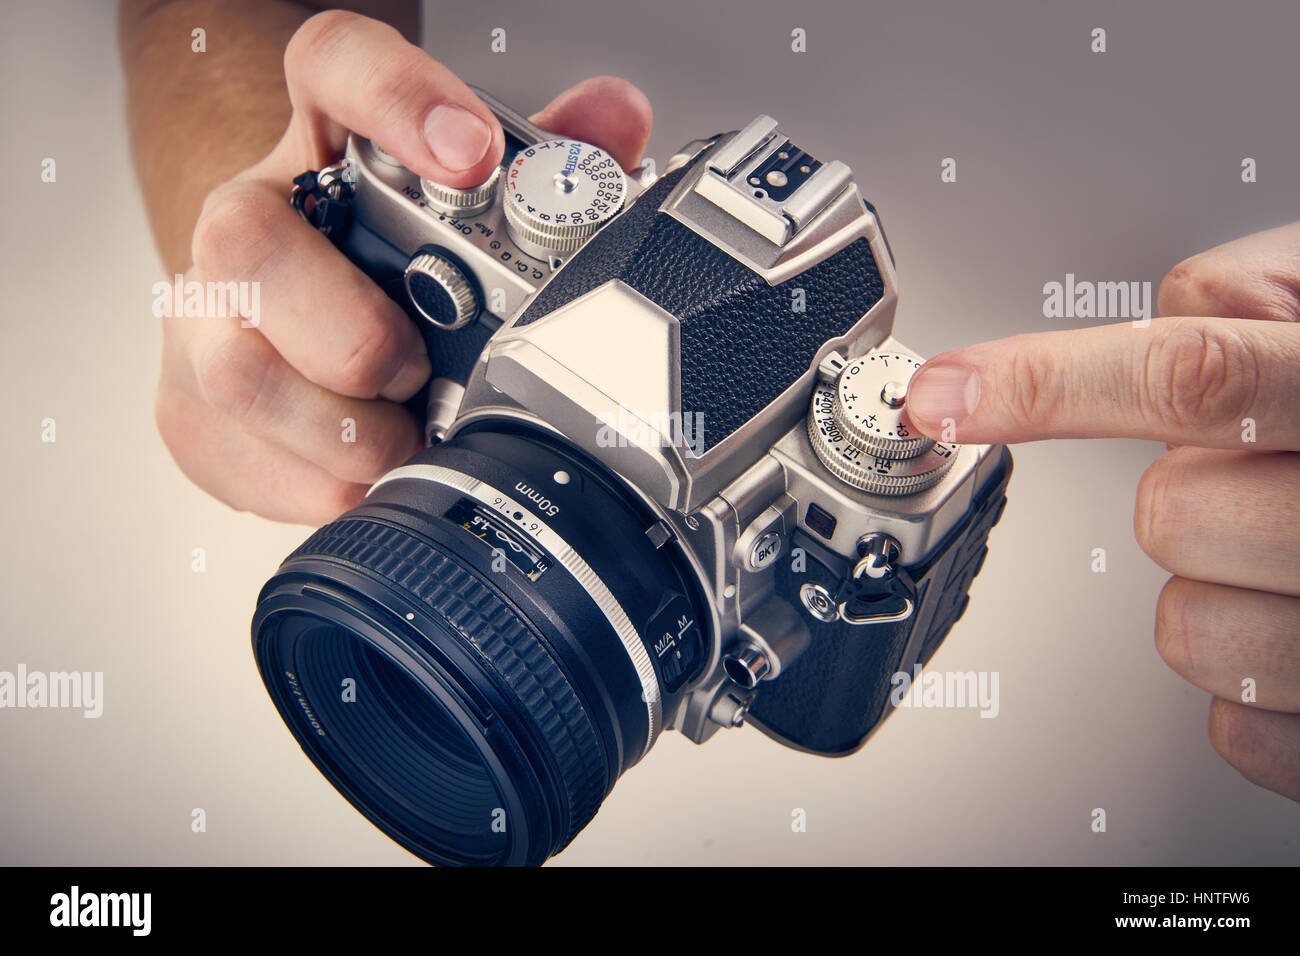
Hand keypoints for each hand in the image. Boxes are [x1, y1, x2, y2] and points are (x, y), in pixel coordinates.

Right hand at [158, 11, 651, 523]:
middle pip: (247, 241)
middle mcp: (249, 219)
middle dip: (353, 332)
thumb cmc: (394, 262)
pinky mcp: (188, 404)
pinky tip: (364, 474)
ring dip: (342, 429)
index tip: (473, 154)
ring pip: (235, 372)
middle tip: (416, 369)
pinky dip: (321, 486)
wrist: (298, 320)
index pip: (335, 66)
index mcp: (325, 143)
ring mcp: (204, 315)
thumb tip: (615, 119)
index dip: (397, 99)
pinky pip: (237, 457)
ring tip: (404, 440)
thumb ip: (546, 161)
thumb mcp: (473, 207)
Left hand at [905, 222, 1299, 802]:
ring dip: (1220, 588)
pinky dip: (1248, 678)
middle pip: (1174, 517)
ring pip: (1188, 633)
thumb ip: (1268, 298)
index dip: (1046, 384)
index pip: (1196, 376)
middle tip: (1267, 474)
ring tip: (1298, 554)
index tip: (943, 396)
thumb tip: (1178, 319)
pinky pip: (1233, 726)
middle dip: (1192, 490)